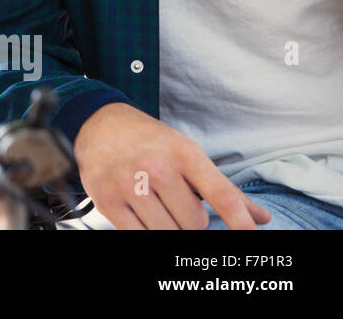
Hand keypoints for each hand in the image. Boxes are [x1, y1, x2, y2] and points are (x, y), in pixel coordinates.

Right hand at [74, 102, 271, 229]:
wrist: (99, 124)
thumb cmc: (150, 142)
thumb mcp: (187, 153)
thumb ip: (223, 188)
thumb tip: (261, 218)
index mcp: (184, 153)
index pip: (221, 194)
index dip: (239, 220)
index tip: (250, 236)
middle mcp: (157, 168)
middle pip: (194, 224)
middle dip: (190, 220)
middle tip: (176, 201)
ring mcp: (129, 185)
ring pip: (168, 233)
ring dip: (168, 227)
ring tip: (157, 205)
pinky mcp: (107, 200)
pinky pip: (138, 236)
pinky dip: (145, 231)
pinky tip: (142, 214)